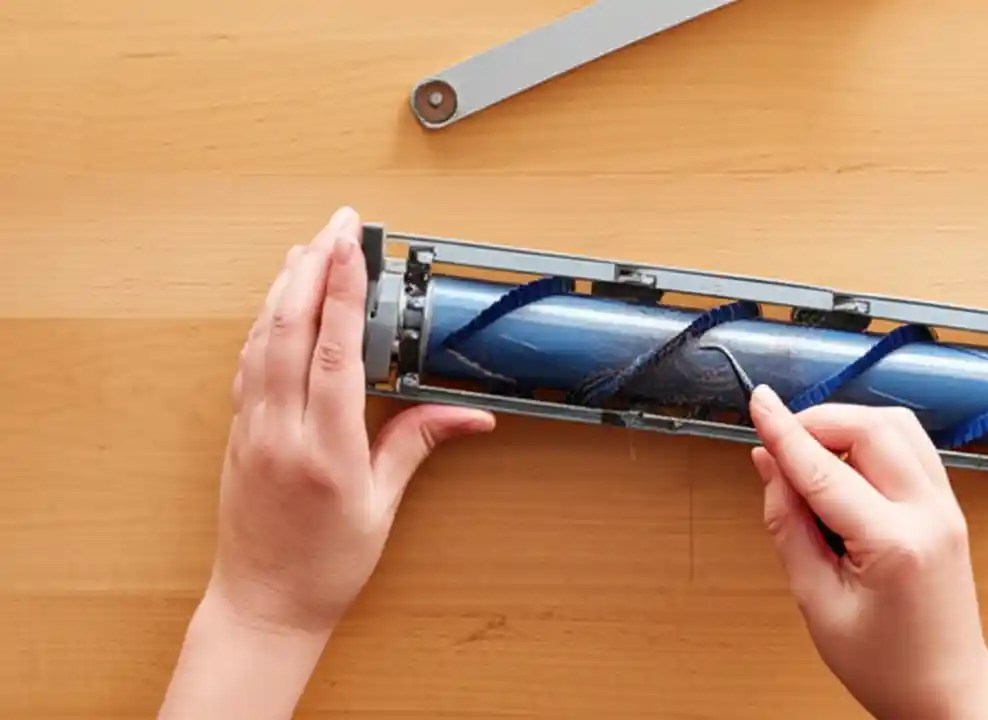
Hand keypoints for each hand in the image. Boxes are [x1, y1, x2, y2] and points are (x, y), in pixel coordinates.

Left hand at [160, 207, 493, 718]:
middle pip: (290, 329)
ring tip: (308, 247)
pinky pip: (247, 364)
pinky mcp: (236, 433)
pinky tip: (277, 303)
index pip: (334, 352)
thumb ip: (417, 445)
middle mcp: (280, 430)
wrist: (262, 605)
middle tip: (337, 225)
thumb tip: (474, 416)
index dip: (343, 292)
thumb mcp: (382, 507)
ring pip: (261, 339)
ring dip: (284, 287)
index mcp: (325, 449)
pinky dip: (264, 323)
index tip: (354, 246)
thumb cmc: (326, 566)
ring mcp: (250, 429)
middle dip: (313, 267)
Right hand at [748, 386, 987, 719]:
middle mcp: (931, 515)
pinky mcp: (949, 506)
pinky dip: (872, 440)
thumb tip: (769, 466)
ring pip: (897, 426)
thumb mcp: (816, 602)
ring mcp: (947, 507)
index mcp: (895, 545)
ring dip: (848, 426)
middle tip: (781, 442)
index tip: (759, 403)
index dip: (784, 431)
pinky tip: (844, 467)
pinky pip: (911, 446)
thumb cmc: (885, 664)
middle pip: (872, 428)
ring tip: (811, 457)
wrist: (944, 691)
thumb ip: (788, 525)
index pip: (825, 470)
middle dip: (819, 421)